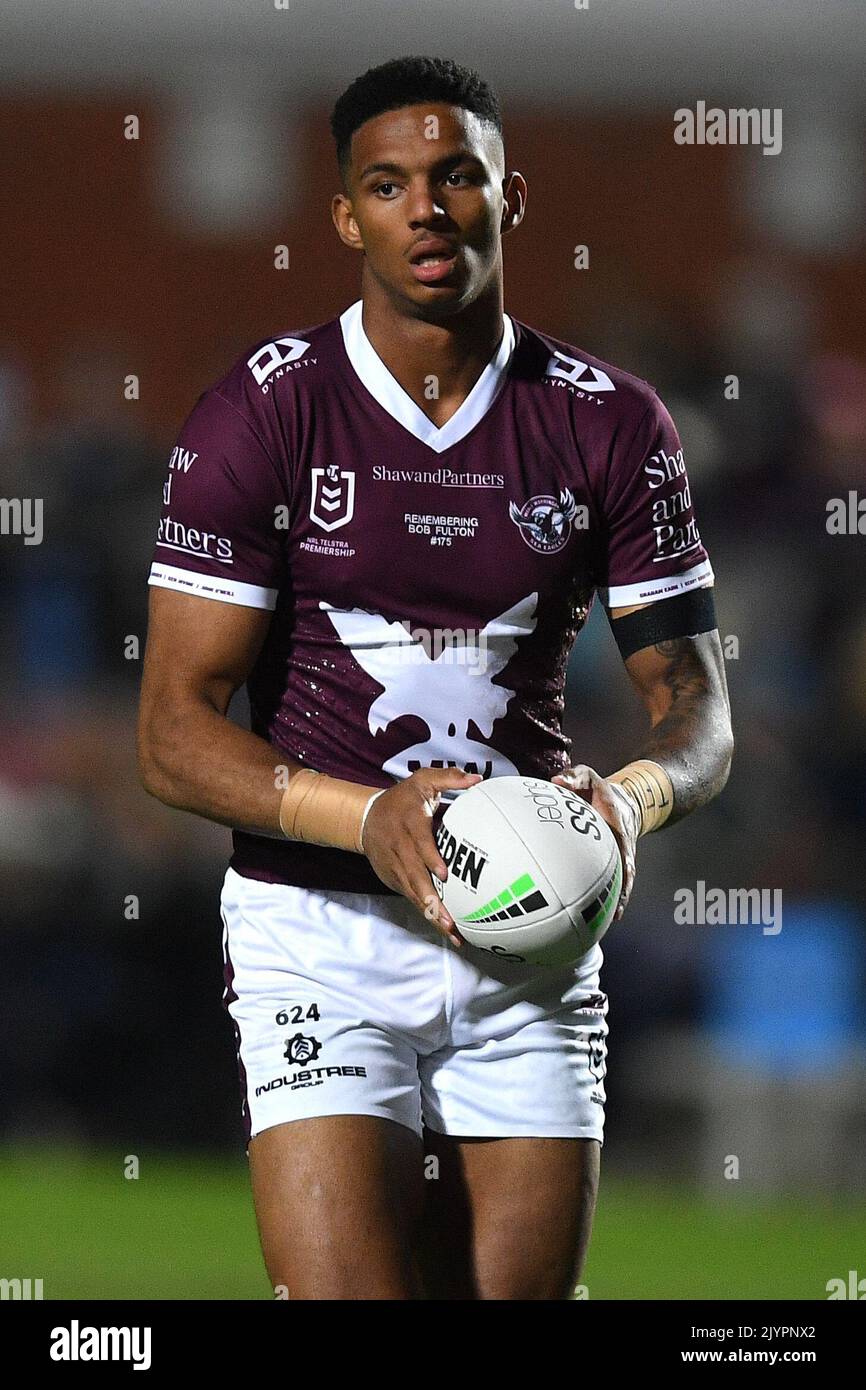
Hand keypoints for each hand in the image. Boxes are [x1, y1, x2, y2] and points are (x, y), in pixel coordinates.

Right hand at [361, 767, 482, 945]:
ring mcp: (394, 867)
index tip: (443, 874)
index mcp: (409, 824)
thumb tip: (477, 780)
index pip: (419, 843)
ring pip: (413, 893)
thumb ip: (449, 778)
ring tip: (452, 932)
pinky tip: (445, 929)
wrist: (364, 818)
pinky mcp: (393, 879)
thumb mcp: (422, 780)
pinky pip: (411, 897)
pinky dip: (427, 913)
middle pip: (414, 877)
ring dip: (431, 914)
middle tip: (450, 919)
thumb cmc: (402, 799)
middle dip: (431, 900)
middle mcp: (400, 848)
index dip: (430, 858)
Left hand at [551, 764, 639, 920]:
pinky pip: (605, 882)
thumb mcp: (588, 776)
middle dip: (622, 894)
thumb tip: (558, 780)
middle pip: (626, 875)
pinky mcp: (608, 864)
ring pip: (618, 883)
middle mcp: (622, 848)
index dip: (625, 865)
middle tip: (614, 914)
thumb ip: (574, 777)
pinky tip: (589, 915)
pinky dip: (601, 896)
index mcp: (619, 829)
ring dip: (614, 902)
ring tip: (605, 924)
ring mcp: (617, 858)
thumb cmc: (598, 789)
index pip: (624, 849)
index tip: (624, 878)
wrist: (617, 800)